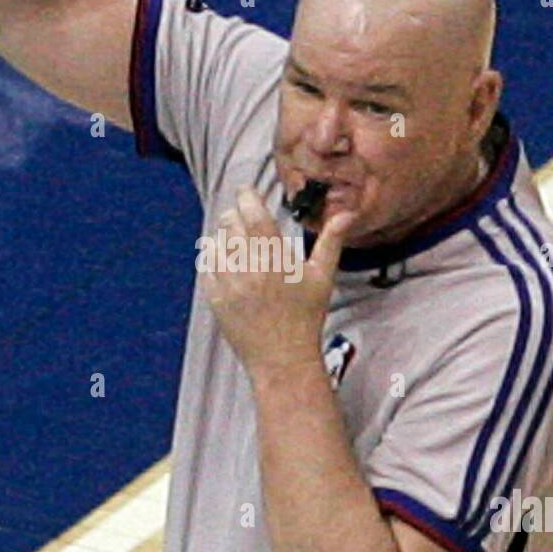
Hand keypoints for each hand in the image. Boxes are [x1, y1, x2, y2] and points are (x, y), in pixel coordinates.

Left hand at [198, 186, 355, 378]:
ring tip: (236, 243)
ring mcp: (228, 284)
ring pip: (214, 243)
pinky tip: (226, 264)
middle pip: (229, 223)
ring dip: (223, 238)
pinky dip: (213, 260)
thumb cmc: (306, 317)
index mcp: (274, 257)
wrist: (282, 358)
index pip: (251, 211)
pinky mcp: (215, 299)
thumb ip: (331, 241)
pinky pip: (206, 267)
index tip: (246, 193)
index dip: (245, 197)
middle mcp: (248, 267)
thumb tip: (347, 214)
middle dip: (235, 216)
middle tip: (243, 218)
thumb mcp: (322, 277)